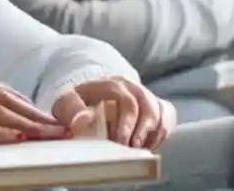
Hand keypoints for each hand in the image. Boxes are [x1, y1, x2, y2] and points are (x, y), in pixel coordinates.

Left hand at [52, 77, 174, 148]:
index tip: (121, 142)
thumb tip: (82, 121)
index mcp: (110, 83)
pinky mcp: (155, 104)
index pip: (126, 99)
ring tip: (140, 149)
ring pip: (160, 112)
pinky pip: (168, 116)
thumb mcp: (65, 104)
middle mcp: (131, 86)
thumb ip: (70, 110)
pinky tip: (148, 145)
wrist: (86, 98)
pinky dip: (161, 133)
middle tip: (132, 149)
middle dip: (141, 131)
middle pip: (147, 106)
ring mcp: (145, 94)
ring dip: (152, 134)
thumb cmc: (76, 104)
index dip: (126, 123)